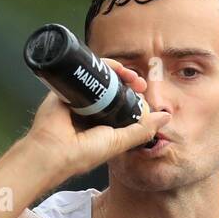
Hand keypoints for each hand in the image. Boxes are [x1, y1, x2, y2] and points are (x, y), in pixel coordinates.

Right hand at [19, 58, 170, 180]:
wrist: (53, 151)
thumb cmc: (83, 153)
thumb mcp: (119, 142)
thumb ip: (142, 130)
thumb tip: (166, 117)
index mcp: (101, 122)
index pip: (121, 102)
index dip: (134, 96)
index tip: (144, 93)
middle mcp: (90, 108)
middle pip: (112, 86)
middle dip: (129, 80)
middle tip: (139, 81)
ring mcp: (78, 96)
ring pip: (101, 76)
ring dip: (119, 71)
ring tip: (130, 75)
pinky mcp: (66, 86)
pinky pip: (86, 69)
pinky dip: (101, 63)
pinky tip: (113, 67)